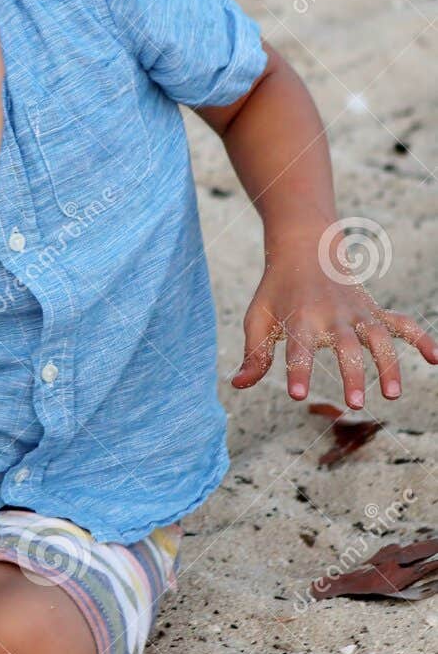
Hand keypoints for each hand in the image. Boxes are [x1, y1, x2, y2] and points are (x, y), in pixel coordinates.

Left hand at [231, 247, 437, 407]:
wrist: (306, 248)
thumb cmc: (277, 290)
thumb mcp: (259, 317)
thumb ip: (254, 354)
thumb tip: (237, 385)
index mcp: (300, 318)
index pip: (298, 348)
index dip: (298, 371)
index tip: (298, 395)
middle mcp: (332, 316)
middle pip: (345, 346)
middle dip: (351, 374)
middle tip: (353, 404)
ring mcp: (357, 313)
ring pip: (378, 338)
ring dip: (388, 364)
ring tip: (391, 394)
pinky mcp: (373, 312)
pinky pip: (402, 323)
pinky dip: (421, 338)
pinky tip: (436, 358)